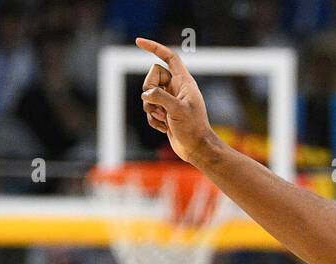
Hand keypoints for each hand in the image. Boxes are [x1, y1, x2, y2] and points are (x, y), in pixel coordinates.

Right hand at [135, 38, 219, 165]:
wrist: (197, 150)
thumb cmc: (193, 129)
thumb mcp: (177, 110)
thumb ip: (160, 97)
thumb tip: (146, 94)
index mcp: (184, 82)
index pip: (169, 57)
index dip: (154, 48)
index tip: (138, 42)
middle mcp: (177, 89)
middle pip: (152, 76)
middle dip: (149, 90)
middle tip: (159, 105)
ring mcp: (170, 100)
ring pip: (147, 94)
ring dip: (151, 108)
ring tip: (164, 119)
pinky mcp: (165, 112)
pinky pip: (149, 108)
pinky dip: (152, 119)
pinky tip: (164, 128)